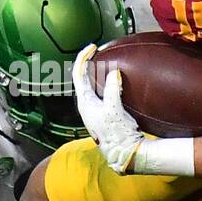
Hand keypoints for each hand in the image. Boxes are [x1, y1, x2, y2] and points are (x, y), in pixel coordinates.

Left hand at [71, 44, 144, 172]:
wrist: (123, 153)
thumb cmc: (117, 133)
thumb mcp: (114, 109)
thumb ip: (112, 89)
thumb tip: (113, 73)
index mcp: (84, 102)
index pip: (78, 74)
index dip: (83, 58)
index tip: (92, 47)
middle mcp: (86, 105)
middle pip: (82, 77)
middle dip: (88, 62)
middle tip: (98, 51)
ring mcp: (93, 109)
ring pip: (90, 85)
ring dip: (95, 71)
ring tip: (104, 61)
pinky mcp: (102, 113)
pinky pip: (99, 91)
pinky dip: (103, 81)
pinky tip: (112, 79)